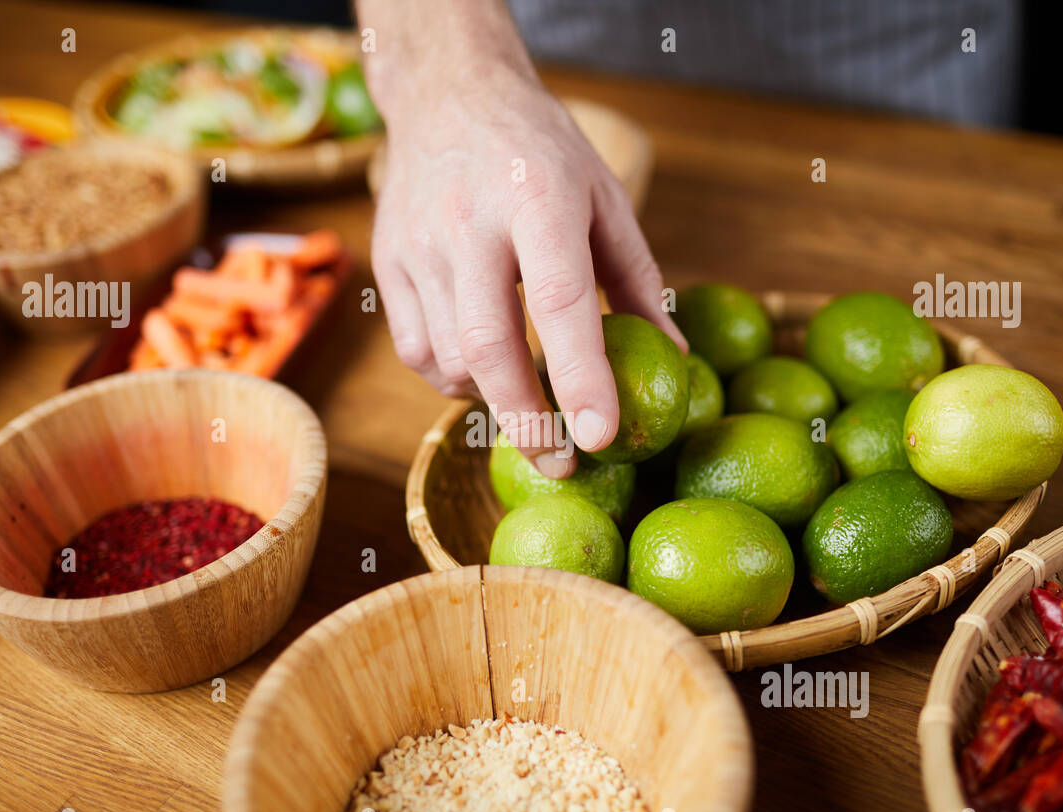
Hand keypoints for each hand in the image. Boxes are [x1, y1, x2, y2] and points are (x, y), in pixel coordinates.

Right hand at [361, 3, 684, 477]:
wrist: (447, 96)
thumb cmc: (541, 153)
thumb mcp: (604, 198)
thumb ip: (638, 281)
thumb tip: (675, 360)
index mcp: (539, 196)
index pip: (560, 300)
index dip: (582, 377)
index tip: (601, 437)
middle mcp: (469, 220)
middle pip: (491, 345)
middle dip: (527, 420)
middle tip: (562, 464)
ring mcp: (419, 243)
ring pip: (451, 358)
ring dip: (492, 399)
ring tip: (527, 403)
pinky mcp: (387, 263)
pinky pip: (416, 350)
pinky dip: (452, 379)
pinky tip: (482, 372)